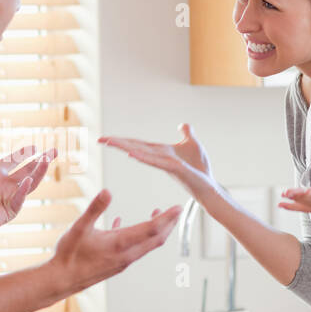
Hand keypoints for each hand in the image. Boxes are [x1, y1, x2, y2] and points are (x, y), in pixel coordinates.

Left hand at [0, 126, 54, 238]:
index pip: (14, 161)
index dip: (24, 153)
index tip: (35, 146)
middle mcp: (4, 185)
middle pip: (28, 170)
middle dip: (41, 161)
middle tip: (54, 151)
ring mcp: (8, 198)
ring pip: (30, 183)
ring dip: (39, 172)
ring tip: (47, 161)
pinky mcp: (9, 211)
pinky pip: (20, 199)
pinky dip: (24, 190)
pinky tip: (27, 180)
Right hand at [52, 190, 181, 291]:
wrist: (61, 280)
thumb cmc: (69, 254)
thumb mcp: (80, 228)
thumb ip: (95, 209)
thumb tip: (107, 191)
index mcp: (120, 243)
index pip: (151, 228)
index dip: (167, 217)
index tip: (179, 207)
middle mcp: (126, 254)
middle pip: (156, 239)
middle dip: (169, 224)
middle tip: (177, 211)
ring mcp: (122, 261)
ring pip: (147, 245)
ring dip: (157, 231)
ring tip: (158, 216)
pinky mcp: (116, 264)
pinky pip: (134, 249)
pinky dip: (137, 236)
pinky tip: (122, 224)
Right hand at [97, 123, 214, 196]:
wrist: (210, 187)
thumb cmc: (200, 169)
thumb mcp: (193, 144)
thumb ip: (186, 133)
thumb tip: (182, 124)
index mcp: (161, 152)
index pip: (139, 144)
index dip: (123, 141)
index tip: (107, 138)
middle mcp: (160, 158)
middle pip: (135, 147)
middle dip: (118, 143)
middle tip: (100, 139)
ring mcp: (165, 164)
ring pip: (142, 153)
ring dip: (126, 147)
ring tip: (110, 142)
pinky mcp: (175, 168)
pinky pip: (156, 162)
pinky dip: (143, 157)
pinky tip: (131, 155)